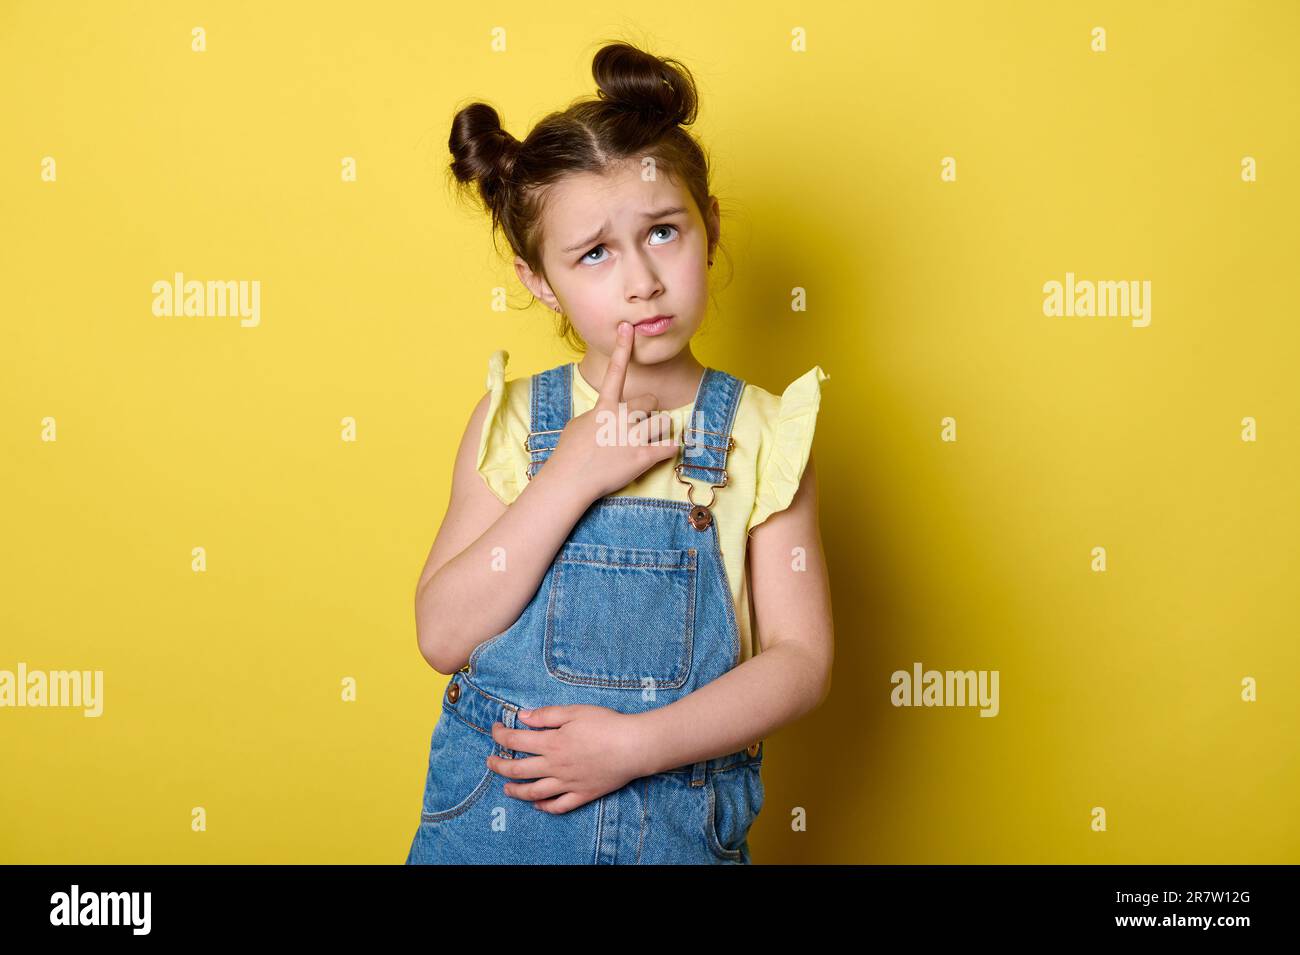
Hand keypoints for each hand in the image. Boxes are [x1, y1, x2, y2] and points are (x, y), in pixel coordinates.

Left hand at [486, 704, 655, 813]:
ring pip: (534, 792)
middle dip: (499, 766)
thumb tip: (523, 717)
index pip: (515, 741)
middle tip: (490, 762)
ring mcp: (567, 783)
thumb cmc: (606, 725)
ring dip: (516, 791)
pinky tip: (538, 804)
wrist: (633, 747)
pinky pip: (559, 806)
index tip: (495, 730)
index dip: (500, 735)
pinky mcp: (582, 794)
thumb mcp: (575, 712)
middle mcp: (555, 766)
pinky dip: (545, 807)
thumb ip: (546, 715)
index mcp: (551, 743)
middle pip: (518, 770)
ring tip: (506, 788)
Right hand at [546, 321, 680, 500]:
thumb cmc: (568, 454)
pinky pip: (670, 447)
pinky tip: (658, 455)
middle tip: (638, 428)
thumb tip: (604, 413)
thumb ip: (596, 414)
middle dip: (649, 412)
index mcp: (604, 407)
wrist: (569, 481)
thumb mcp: (578, 424)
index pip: (615, 371)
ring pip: (665, 421)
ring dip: (660, 430)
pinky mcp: (643, 457)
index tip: (628, 327)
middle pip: (652, 401)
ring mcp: (632, 437)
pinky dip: (668, 451)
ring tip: (648, 442)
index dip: (622, 347)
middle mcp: (621, 417)